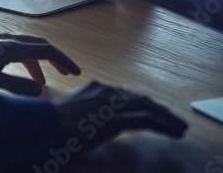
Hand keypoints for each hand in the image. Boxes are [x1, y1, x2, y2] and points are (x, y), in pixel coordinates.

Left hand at [0, 33, 80, 95]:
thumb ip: (17, 86)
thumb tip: (40, 90)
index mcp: (14, 47)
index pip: (47, 51)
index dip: (64, 61)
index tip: (75, 72)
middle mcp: (12, 40)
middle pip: (42, 46)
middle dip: (56, 60)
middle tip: (66, 74)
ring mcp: (3, 40)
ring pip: (30, 49)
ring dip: (40, 63)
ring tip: (43, 82)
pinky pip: (19, 50)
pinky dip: (28, 61)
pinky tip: (22, 73)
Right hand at [53, 81, 186, 147]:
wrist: (41, 128)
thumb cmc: (48, 127)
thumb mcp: (69, 117)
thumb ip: (84, 117)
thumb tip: (90, 127)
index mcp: (94, 89)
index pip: (126, 96)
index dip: (144, 105)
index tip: (155, 113)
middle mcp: (105, 92)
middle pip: (140, 99)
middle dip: (160, 110)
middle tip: (174, 121)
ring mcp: (111, 103)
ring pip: (148, 108)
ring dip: (167, 119)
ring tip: (181, 128)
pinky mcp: (115, 117)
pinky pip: (147, 120)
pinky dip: (165, 126)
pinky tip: (176, 133)